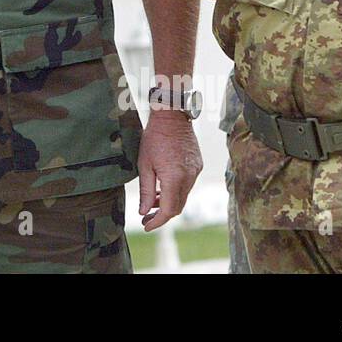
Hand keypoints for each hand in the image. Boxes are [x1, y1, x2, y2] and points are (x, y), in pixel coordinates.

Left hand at [136, 111, 202, 230]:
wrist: (172, 116)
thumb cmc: (154, 137)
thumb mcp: (144, 164)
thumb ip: (145, 190)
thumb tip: (143, 211)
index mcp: (174, 178)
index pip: (168, 210)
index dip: (157, 221)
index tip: (146, 225)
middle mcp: (189, 177)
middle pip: (178, 206)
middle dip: (162, 215)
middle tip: (146, 217)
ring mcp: (196, 172)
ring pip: (183, 196)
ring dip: (168, 202)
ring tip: (152, 200)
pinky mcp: (198, 166)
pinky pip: (188, 185)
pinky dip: (176, 191)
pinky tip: (162, 187)